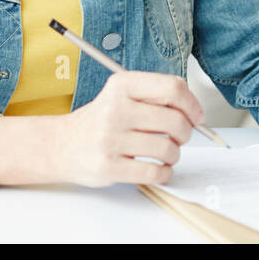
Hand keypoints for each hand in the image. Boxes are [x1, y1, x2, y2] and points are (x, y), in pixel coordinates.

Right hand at [50, 72, 203, 186]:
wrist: (62, 144)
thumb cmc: (100, 120)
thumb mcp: (122, 95)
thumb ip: (155, 96)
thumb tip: (195, 112)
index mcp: (122, 85)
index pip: (173, 87)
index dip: (192, 104)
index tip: (196, 116)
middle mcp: (115, 109)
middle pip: (175, 120)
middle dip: (186, 133)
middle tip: (179, 137)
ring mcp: (110, 139)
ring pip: (168, 149)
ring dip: (174, 155)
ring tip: (165, 153)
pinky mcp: (109, 166)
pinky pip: (155, 173)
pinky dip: (164, 173)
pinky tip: (157, 169)